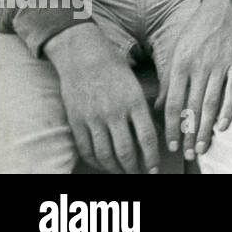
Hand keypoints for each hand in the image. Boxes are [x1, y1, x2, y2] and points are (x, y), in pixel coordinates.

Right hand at [45, 24, 159, 173]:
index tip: (154, 169)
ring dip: (116, 168)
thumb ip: (144, 110)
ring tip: (124, 173)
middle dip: (135, 168)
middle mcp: (114, 113)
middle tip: (141, 174)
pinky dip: (96, 162)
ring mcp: (93, 119)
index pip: (147, 138)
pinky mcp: (77, 122)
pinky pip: (86, 149)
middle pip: (126, 151)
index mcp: (134, 102)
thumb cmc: (115, 69)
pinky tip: (104, 165)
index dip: (151, 158)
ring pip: (105, 154)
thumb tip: (154, 134)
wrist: (84, 57)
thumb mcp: (137, 86)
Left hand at [158, 0, 231, 159]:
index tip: (172, 145)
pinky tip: (223, 125)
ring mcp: (220, 65)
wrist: (224, 7)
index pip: (174, 103)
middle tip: (189, 154)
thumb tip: (160, 108)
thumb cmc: (197, 31)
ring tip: (203, 147)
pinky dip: (228, 109)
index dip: (172, 126)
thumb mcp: (177, 51)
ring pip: (211, 103)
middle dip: (189, 134)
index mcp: (180, 65)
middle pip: (192, 108)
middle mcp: (199, 67)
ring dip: (206, 127)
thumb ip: (169, 81)